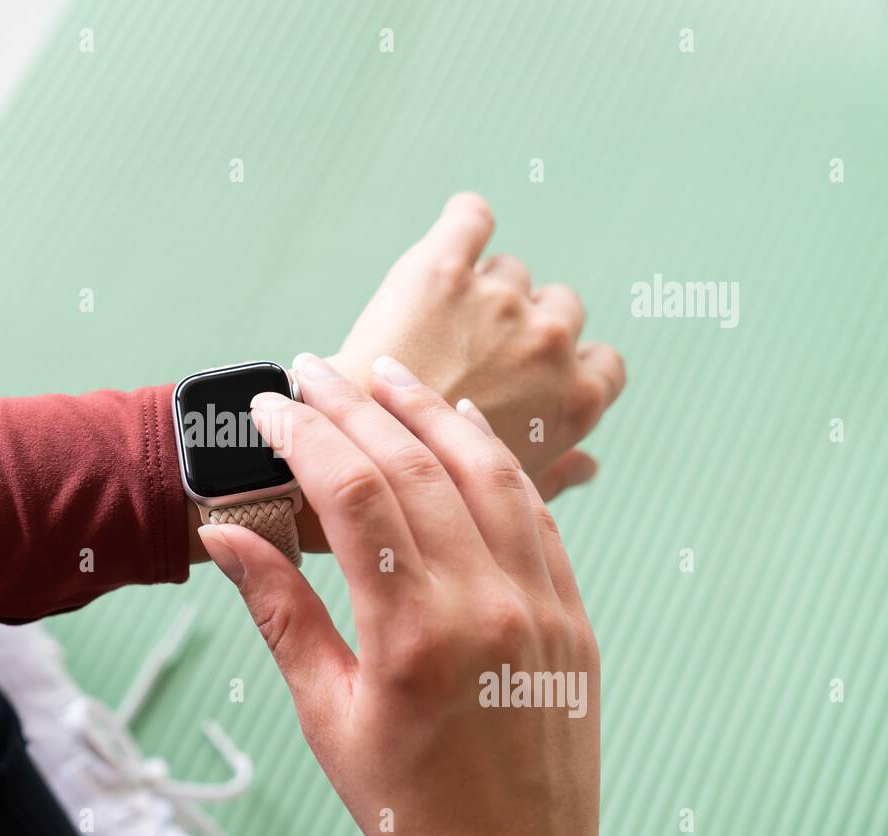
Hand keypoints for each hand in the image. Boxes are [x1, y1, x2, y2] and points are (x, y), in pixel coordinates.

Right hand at [197, 354, 600, 835]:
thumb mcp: (326, 715)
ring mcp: (541, 605)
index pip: (354, 497)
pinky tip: (468, 427)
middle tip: (314, 369)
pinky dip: (501, 460)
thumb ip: (280, 612)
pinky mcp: (572, 614)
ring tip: (387, 373)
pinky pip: (539, 513)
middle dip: (358, 405)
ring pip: (488, 473)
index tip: (271, 407)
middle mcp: (487, 605)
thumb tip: (226, 535)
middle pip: (417, 466)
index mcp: (414, 636)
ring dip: (434, 411)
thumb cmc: (409, 807)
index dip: (307, 437)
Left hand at [328, 192, 624, 500]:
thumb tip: (590, 464)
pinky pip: (471, 219)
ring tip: (436, 323)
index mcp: (577, 399)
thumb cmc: (433, 486)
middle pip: (560, 306)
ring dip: (482, 289)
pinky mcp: (445, 268)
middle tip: (473, 351)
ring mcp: (499, 300)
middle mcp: (551, 342)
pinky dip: (464, 221)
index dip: (571, 364)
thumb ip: (559, 472)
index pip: (605, 363)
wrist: (354, 455)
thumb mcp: (509, 491)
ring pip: (508, 272)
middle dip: (522, 325)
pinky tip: (452, 238)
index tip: (534, 373)